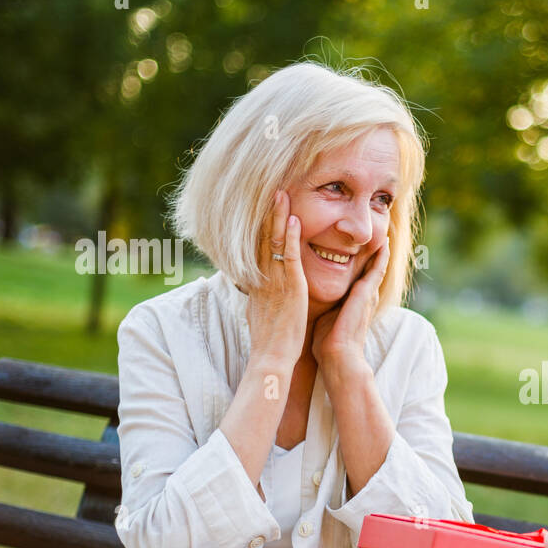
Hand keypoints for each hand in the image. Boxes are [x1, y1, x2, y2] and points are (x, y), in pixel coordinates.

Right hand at [247, 190, 309, 367]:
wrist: (271, 357)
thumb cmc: (269, 340)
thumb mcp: (259, 312)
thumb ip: (258, 296)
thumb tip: (253, 288)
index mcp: (256, 282)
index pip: (256, 247)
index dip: (258, 226)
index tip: (260, 207)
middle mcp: (262, 277)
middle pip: (261, 238)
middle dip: (265, 213)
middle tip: (270, 190)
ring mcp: (275, 281)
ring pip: (274, 241)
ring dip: (278, 216)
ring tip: (280, 193)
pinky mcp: (290, 287)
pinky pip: (289, 256)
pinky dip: (291, 236)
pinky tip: (294, 218)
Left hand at [312, 236, 389, 375]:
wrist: (338, 356)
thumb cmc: (328, 342)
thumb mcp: (326, 316)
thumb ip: (325, 304)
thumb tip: (309, 298)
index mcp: (354, 302)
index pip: (360, 277)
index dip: (362, 262)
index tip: (362, 248)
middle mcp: (364, 297)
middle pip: (372, 270)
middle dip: (376, 254)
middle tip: (381, 236)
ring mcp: (367, 296)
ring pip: (377, 267)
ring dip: (382, 251)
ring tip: (387, 235)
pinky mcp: (366, 295)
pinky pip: (377, 271)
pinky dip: (382, 257)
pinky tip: (385, 244)